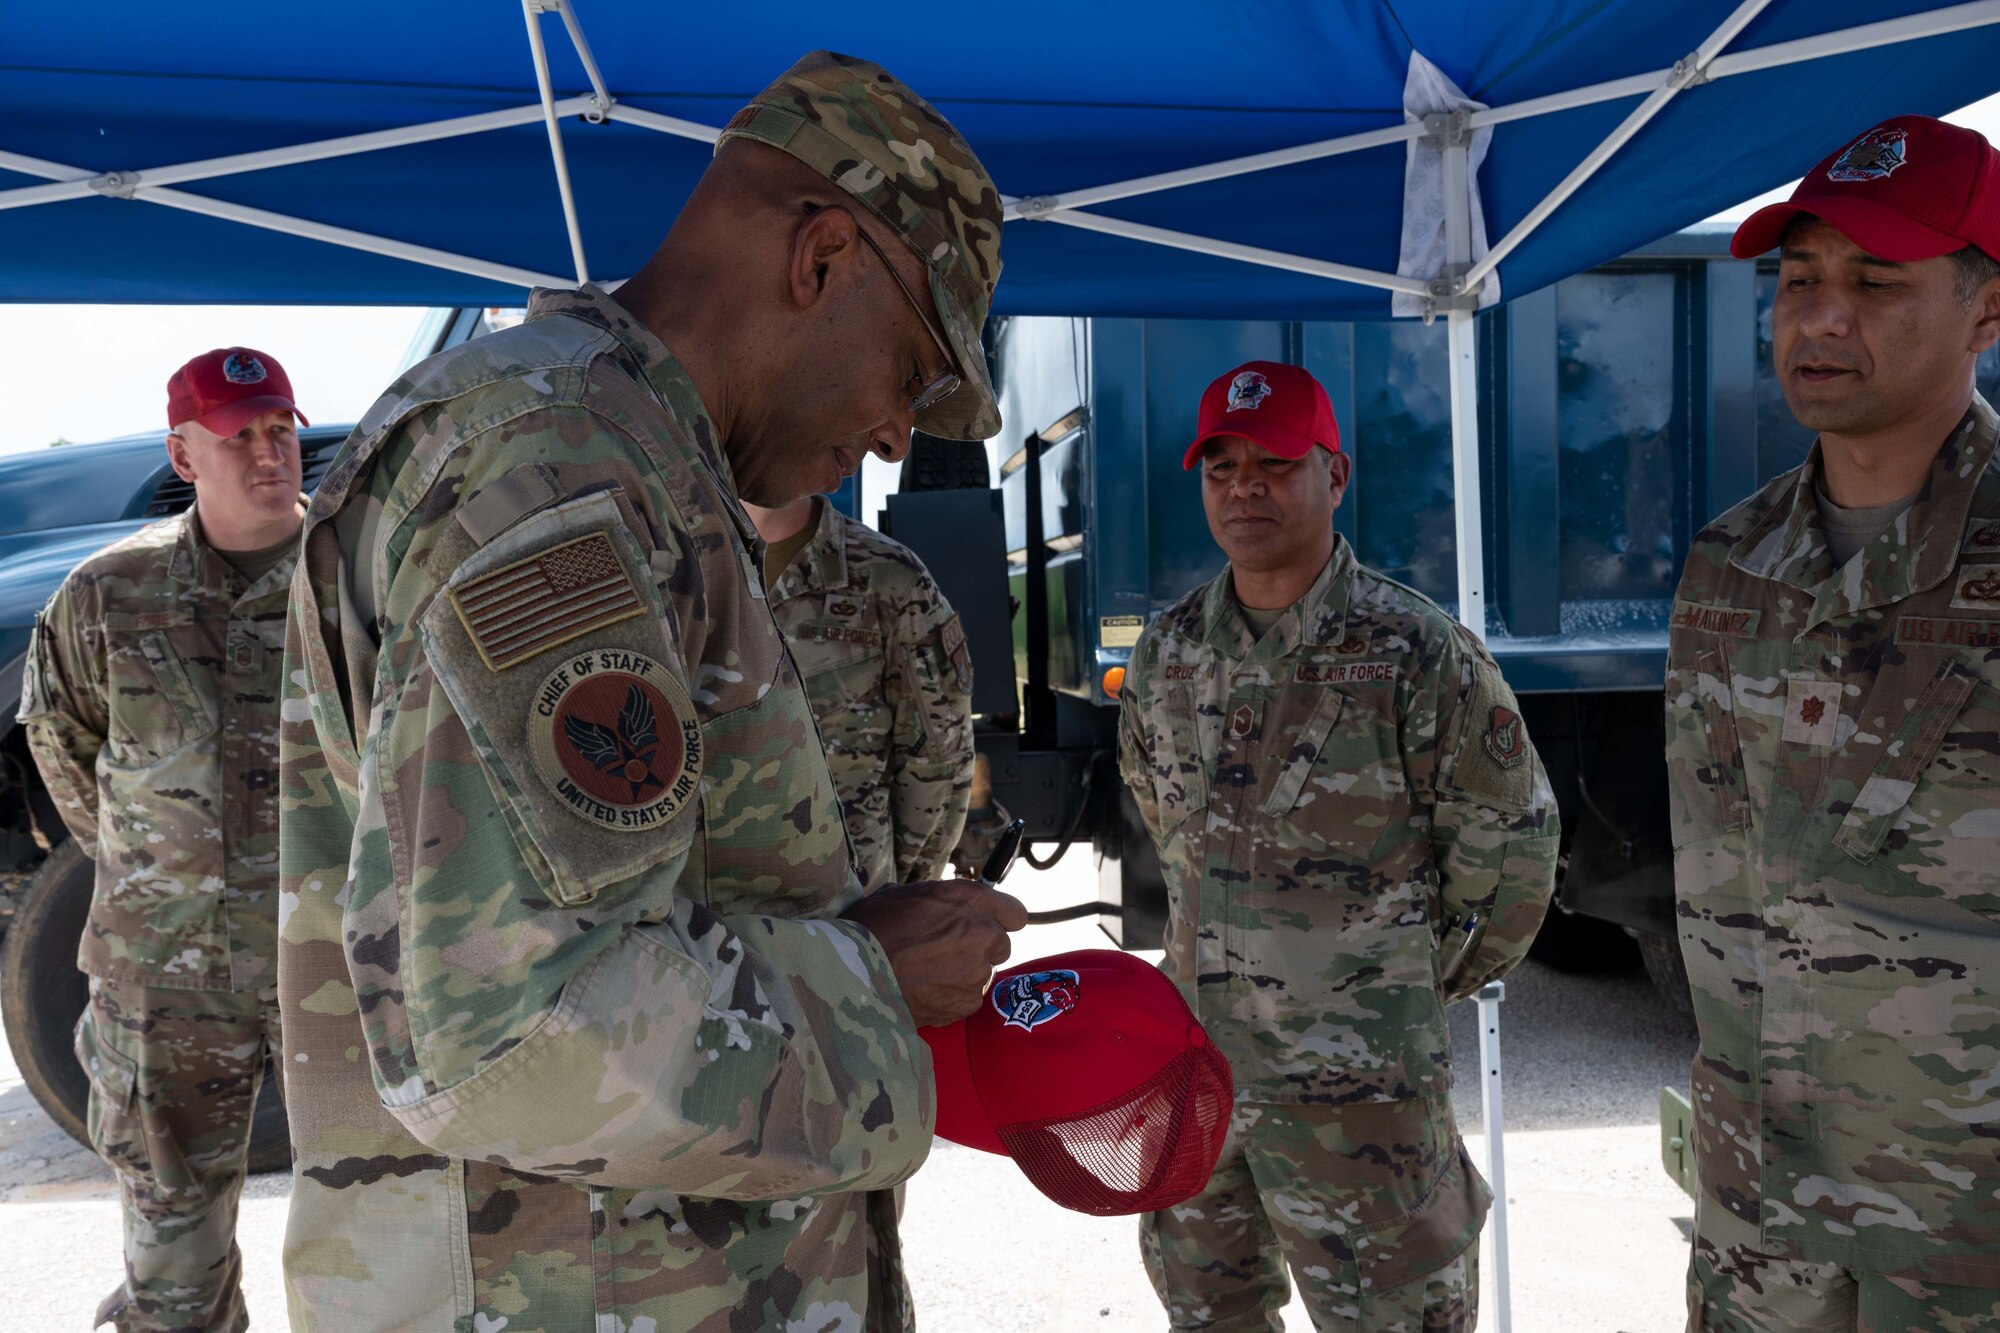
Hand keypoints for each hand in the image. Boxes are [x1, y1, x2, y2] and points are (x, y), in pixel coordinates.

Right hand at [841, 879, 1027, 1027]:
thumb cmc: (870, 929)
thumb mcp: (904, 894)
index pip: (1014, 912)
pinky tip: (925, 990)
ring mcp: (978, 970)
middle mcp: (982, 933)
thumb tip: (947, 904)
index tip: (987, 925)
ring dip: (963, 973)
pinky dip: (952, 997)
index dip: (1000, 919)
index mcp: (968, 899)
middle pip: (1001, 945)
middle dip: (981, 948)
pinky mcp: (967, 1002)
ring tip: (926, 973)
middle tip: (946, 951)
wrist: (854, 974)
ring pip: (982, 973)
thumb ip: (940, 899)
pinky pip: (968, 998)